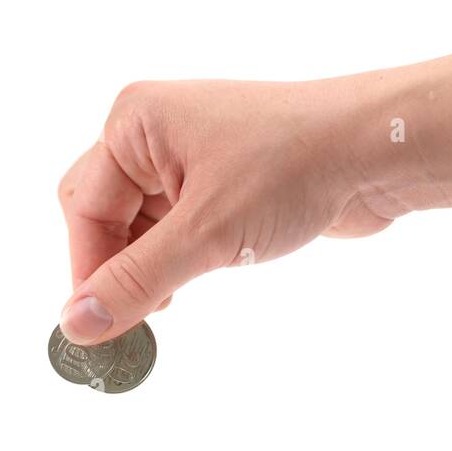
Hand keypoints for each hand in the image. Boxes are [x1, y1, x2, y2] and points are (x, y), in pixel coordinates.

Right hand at [56, 78, 400, 344]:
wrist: (376, 152)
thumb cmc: (293, 170)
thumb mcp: (206, 234)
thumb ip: (135, 281)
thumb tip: (75, 324)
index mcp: (135, 122)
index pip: (83, 208)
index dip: (90, 270)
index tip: (101, 328)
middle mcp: (154, 132)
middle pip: (100, 213)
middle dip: (114, 265)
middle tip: (140, 313)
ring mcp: (188, 157)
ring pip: (138, 225)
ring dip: (148, 267)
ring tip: (175, 299)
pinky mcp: (221, 183)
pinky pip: (175, 228)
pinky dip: (176, 260)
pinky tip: (198, 279)